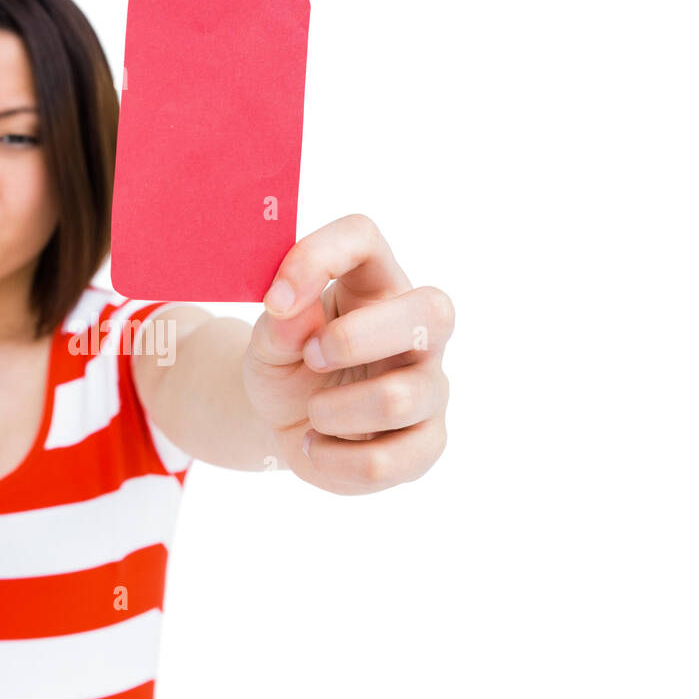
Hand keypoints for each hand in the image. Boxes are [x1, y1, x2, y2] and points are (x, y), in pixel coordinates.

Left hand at [243, 214, 452, 493]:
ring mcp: (429, 386)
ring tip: (311, 416)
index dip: (320, 256)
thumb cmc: (288, 366)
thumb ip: (277, 325)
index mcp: (372, 285)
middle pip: (431, 312)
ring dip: (331, 411)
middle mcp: (416, 330)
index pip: (363, 237)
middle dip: (356, 339)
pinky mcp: (426, 442)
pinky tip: (319, 448)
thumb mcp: (267, 344)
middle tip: (311, 357)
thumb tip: (288, 307)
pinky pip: (388, 462)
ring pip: (399, 398)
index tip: (274, 300)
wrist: (290, 426)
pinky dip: (335, 461)